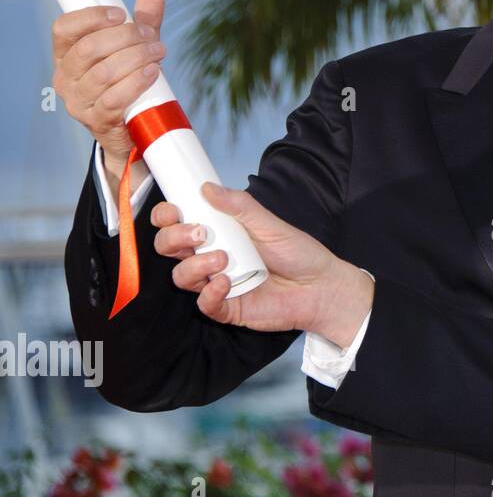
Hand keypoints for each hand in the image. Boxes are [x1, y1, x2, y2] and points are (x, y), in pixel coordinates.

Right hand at [51, 0, 166, 188]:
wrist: (130, 128)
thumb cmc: (127, 80)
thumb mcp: (133, 48)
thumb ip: (142, 21)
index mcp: (66, 54)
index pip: (63, 29)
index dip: (90, 17)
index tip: (121, 13)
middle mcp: (65, 77)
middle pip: (88, 49)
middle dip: (125, 37)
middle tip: (152, 36)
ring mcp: (78, 101)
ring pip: (103, 74)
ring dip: (135, 58)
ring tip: (158, 52)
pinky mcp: (96, 121)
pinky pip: (113, 100)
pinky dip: (135, 83)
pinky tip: (152, 72)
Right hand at [151, 181, 372, 344]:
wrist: (322, 287)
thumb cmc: (298, 254)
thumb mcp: (270, 224)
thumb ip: (241, 206)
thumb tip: (208, 188)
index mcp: (218, 233)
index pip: (177, 224)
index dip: (166, 217)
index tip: (173, 211)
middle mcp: (211, 257)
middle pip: (169, 248)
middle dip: (173, 238)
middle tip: (198, 233)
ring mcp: (216, 283)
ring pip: (181, 276)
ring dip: (194, 265)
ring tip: (224, 258)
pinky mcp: (226, 308)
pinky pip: (203, 304)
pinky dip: (210, 293)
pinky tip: (227, 282)